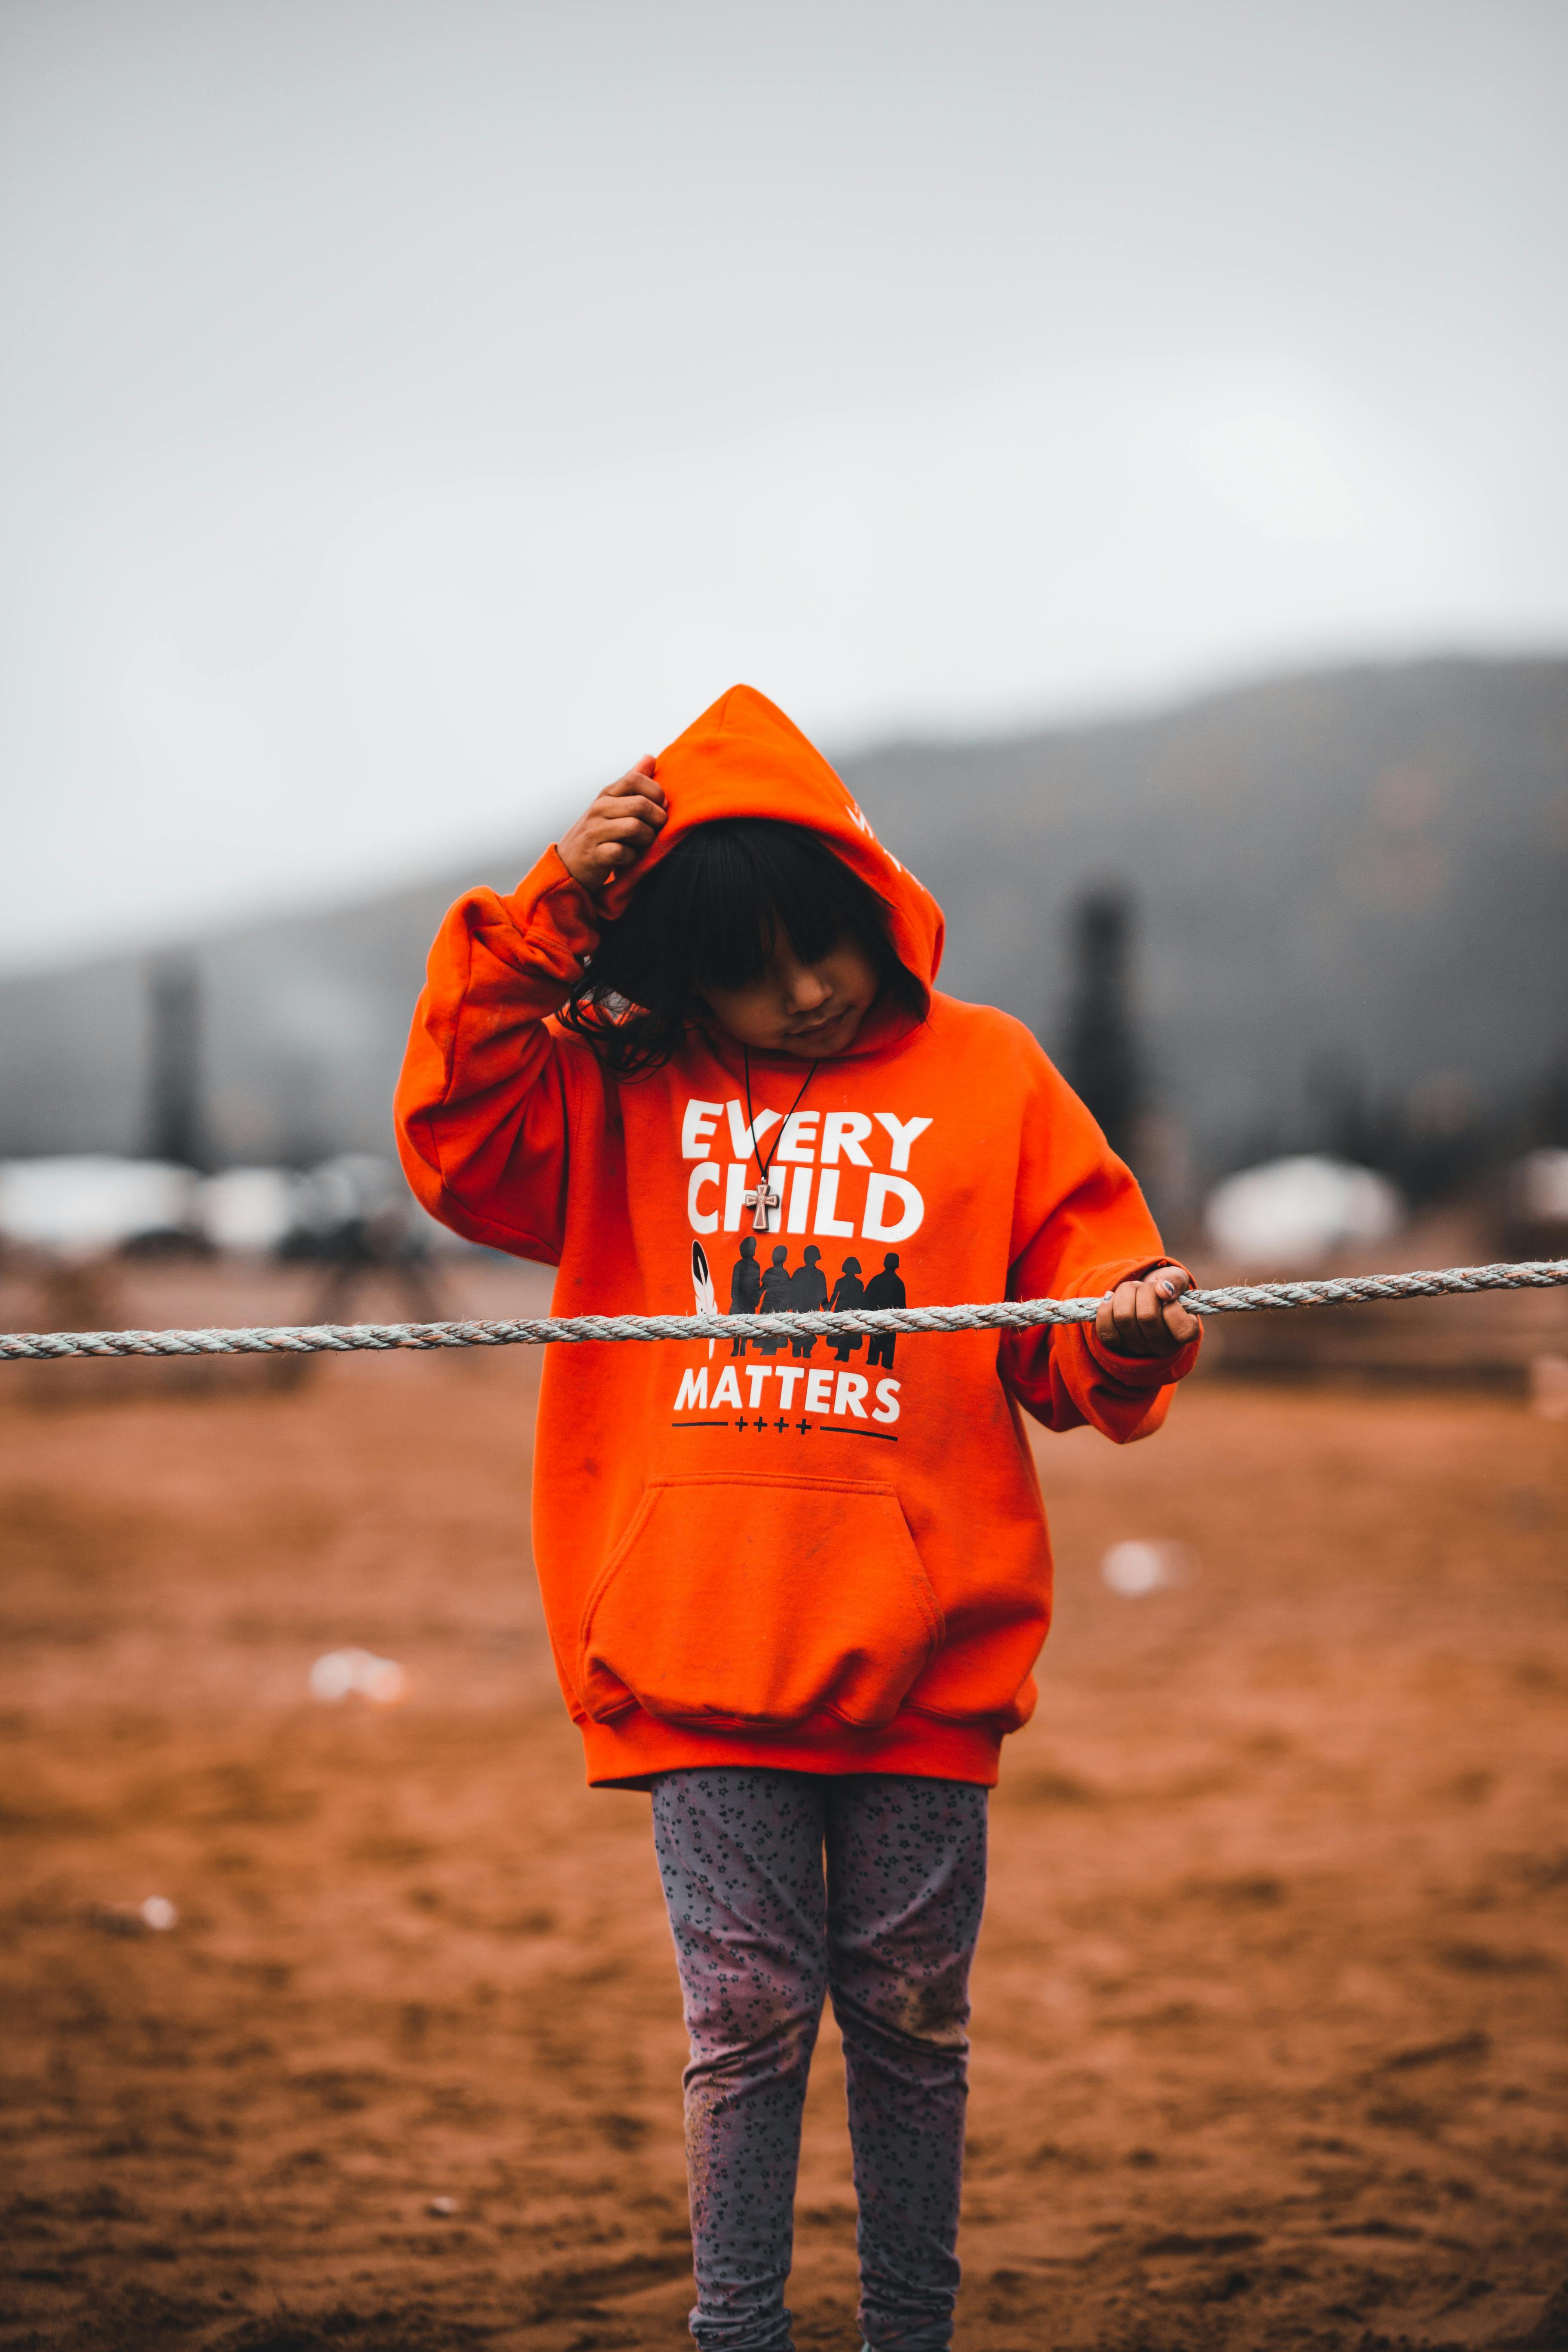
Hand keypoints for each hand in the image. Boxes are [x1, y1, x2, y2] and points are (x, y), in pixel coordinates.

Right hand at [556, 757, 666, 890]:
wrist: (569, 864)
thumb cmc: (599, 831)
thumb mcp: (612, 803)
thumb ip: (632, 782)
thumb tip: (650, 757)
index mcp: (606, 794)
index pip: (635, 779)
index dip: (656, 792)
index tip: (660, 806)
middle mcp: (599, 809)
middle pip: (640, 805)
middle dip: (657, 819)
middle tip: (655, 829)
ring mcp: (595, 832)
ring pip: (635, 828)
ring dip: (647, 839)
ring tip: (642, 844)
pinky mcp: (595, 855)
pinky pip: (624, 852)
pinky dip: (632, 858)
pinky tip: (628, 857)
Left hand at [1095, 1266, 1198, 1358]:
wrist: (1140, 1293)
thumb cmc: (1163, 1287)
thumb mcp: (1176, 1278)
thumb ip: (1176, 1281)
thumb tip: (1164, 1289)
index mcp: (1186, 1332)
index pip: (1183, 1330)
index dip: (1173, 1306)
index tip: (1167, 1294)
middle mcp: (1163, 1346)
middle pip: (1147, 1316)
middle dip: (1144, 1291)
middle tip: (1147, 1286)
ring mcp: (1138, 1347)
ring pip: (1124, 1318)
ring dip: (1125, 1293)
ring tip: (1131, 1289)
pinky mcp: (1117, 1344)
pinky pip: (1105, 1330)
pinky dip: (1105, 1308)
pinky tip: (1110, 1298)